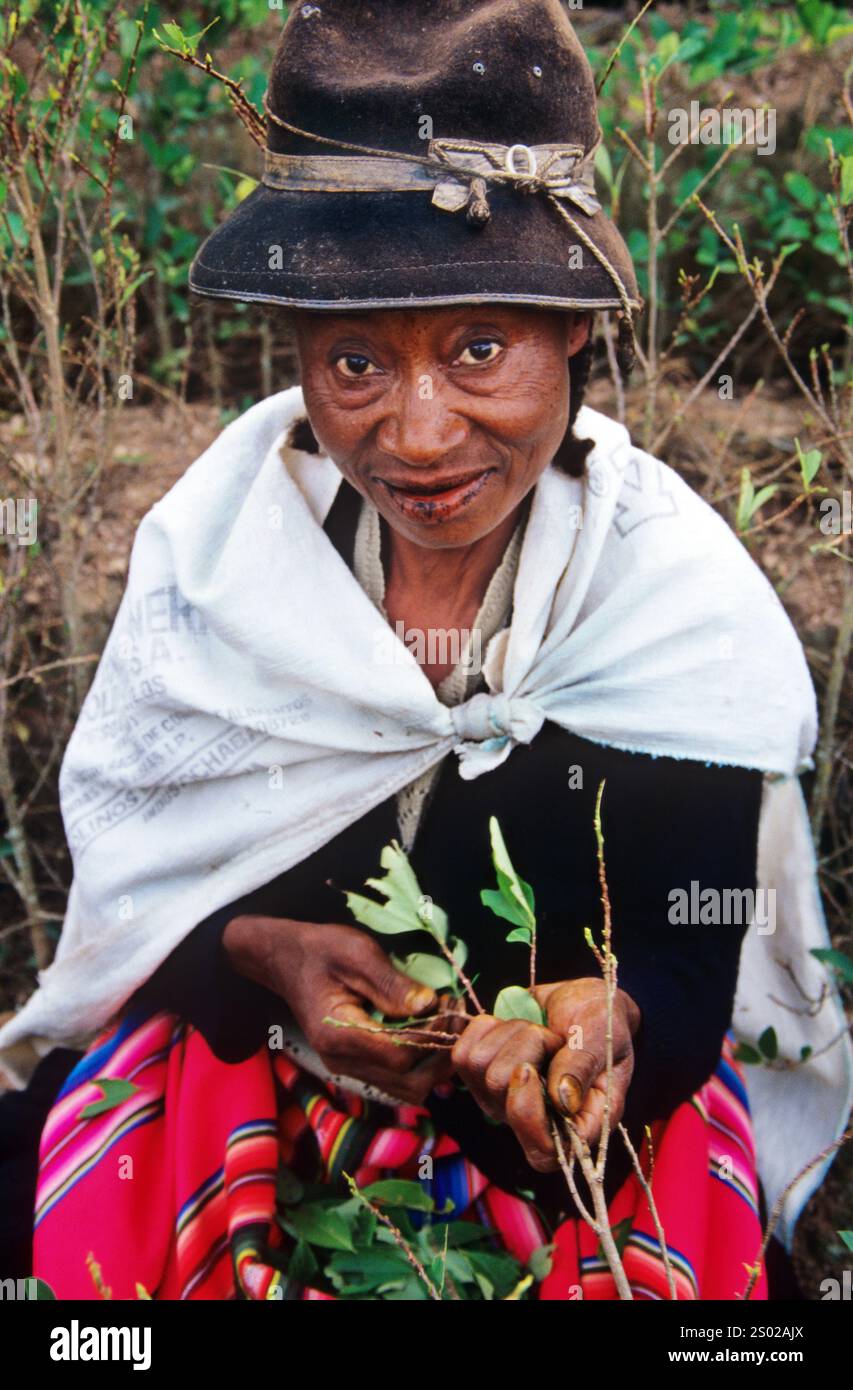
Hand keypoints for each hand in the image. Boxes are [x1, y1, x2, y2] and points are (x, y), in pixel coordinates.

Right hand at [223, 914, 460, 1102]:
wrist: (286, 959)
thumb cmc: (322, 950)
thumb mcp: (357, 953)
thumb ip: (391, 983)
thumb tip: (429, 1005)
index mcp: (338, 1033)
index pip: (400, 1055)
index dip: (433, 1035)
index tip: (449, 1005)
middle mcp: (341, 1060)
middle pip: (409, 1084)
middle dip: (441, 1056)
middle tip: (455, 1017)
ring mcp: (347, 1067)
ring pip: (406, 1089)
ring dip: (435, 1063)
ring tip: (447, 1024)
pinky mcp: (356, 1065)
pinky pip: (397, 1080)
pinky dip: (421, 1064)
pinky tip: (430, 1031)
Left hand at [450, 978, 639, 1171]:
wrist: (582, 999)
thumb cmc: (601, 1023)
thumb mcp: (603, 1038)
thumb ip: (583, 1067)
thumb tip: (563, 1102)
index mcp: (577, 1124)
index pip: (542, 1152)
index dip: (527, 1117)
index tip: (528, 1071)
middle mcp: (535, 1120)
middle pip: (497, 1094)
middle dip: (527, 1048)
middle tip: (555, 1038)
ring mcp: (503, 1098)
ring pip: (479, 1064)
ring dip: (513, 1034)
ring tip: (541, 1032)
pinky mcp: (480, 1073)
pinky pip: (464, 1048)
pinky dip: (491, 1026)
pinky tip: (514, 1026)